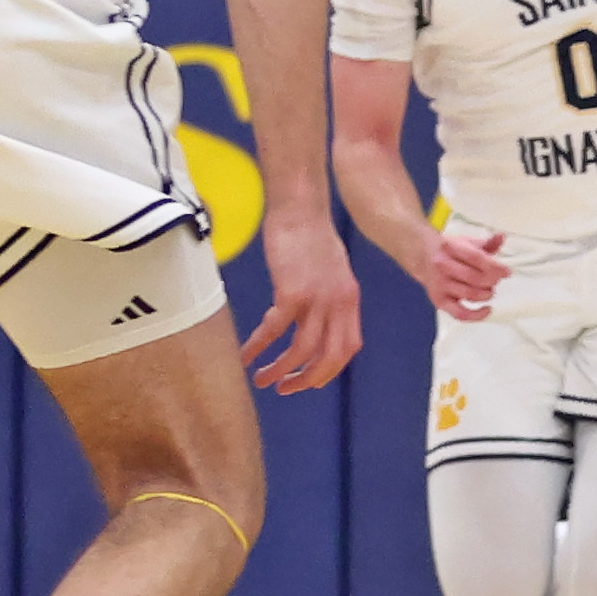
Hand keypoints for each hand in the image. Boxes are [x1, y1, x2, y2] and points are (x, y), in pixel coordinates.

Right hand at [240, 212, 362, 393]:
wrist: (300, 207)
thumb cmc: (310, 235)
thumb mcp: (332, 270)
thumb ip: (329, 297)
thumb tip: (315, 321)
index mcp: (350, 300)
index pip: (348, 347)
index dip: (330, 368)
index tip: (311, 379)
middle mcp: (338, 303)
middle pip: (328, 357)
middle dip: (306, 379)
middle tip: (285, 389)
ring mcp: (317, 299)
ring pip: (302, 349)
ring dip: (281, 369)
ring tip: (262, 379)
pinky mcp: (291, 292)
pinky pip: (275, 330)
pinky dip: (259, 346)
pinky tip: (246, 354)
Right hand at [416, 227, 509, 320]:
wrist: (422, 257)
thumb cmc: (450, 251)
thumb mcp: (467, 243)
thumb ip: (488, 243)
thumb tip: (502, 237)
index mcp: (451, 248)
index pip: (477, 259)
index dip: (496, 267)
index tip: (507, 272)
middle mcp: (442, 266)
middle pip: (476, 278)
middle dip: (492, 281)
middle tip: (496, 280)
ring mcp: (440, 284)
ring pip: (471, 295)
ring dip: (487, 294)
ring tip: (489, 290)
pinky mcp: (439, 300)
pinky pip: (460, 314)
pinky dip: (477, 315)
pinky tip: (487, 309)